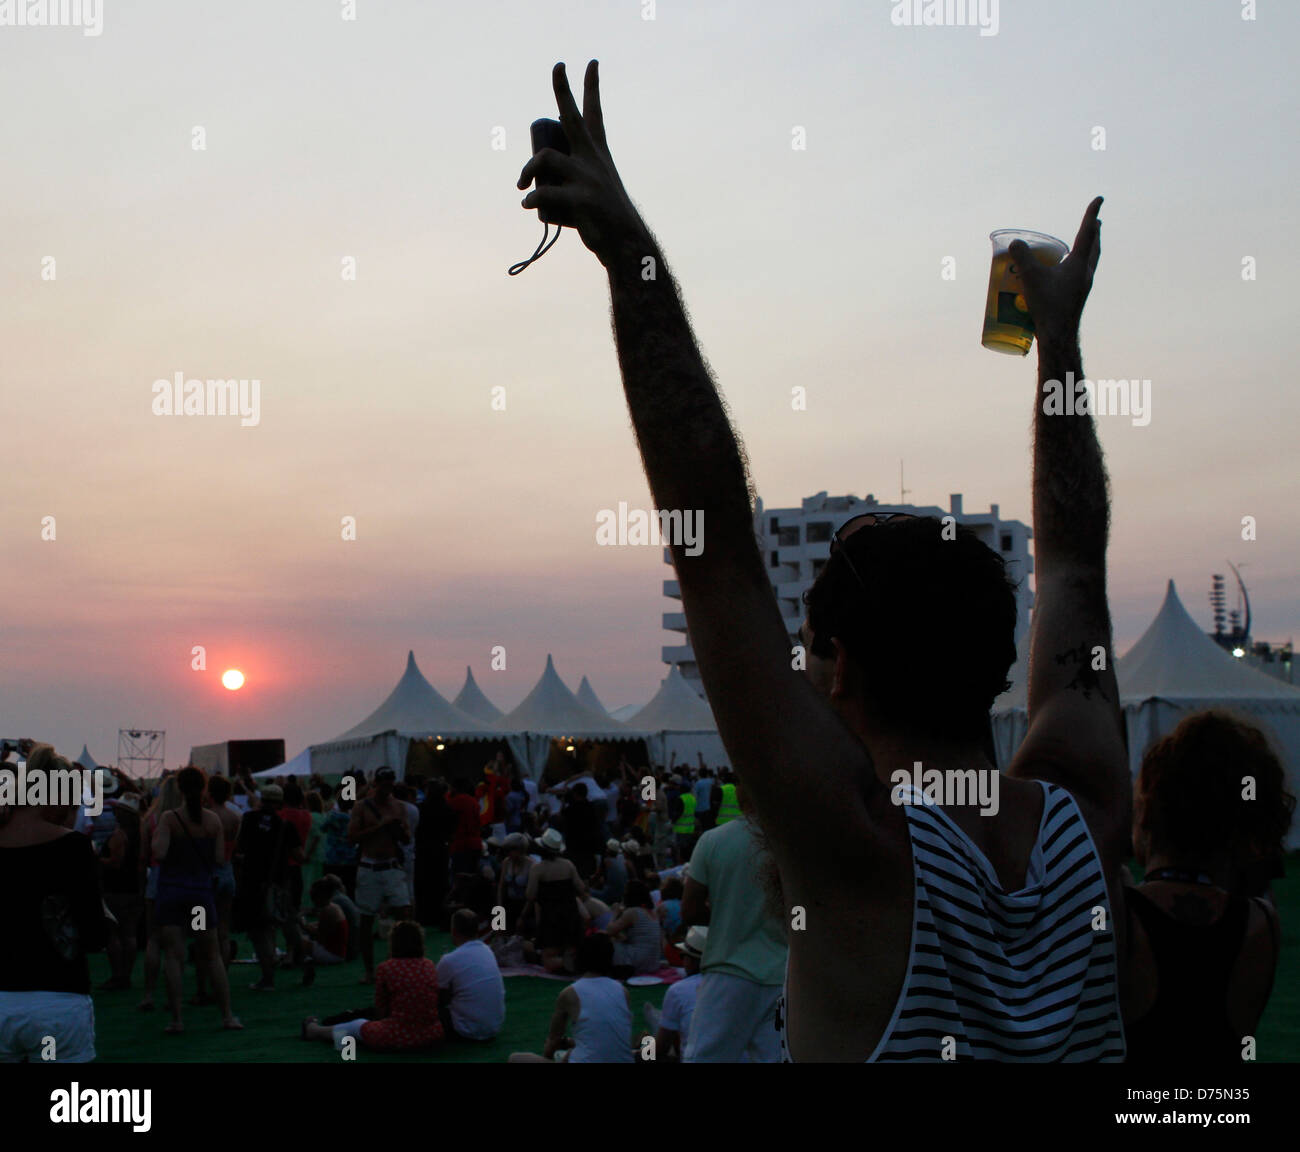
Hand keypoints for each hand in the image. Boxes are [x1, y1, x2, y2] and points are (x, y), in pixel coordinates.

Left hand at [517, 61, 646, 264]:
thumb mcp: (591, 190)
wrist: (624, 243)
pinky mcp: (581, 199)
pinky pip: (545, 192)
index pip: (594, 113)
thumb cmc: (602, 218)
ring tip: (521, 185)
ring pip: (546, 157)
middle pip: (573, 116)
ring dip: (527, 169)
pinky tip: (527, 204)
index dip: (591, 87)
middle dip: (564, 88)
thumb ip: (570, 179)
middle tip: (558, 66)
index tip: (591, 62)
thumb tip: (539, 175)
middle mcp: (593, 159)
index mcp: (598, 153)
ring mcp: (588, 177)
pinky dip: (531, 198)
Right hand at [1009, 196, 1101, 348]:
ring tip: (1086, 243)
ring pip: (1091, 261)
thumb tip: (1016, 242)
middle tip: (1096, 222)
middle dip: (1095, 233)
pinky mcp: (1078, 297)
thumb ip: (1022, 257)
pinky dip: (1080, 266)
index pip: (1087, 232)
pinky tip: (1068, 272)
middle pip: (1095, 247)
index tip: (1100, 198)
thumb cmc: (1047, 306)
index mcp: (1079, 264)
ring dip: (1090, 249)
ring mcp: (1083, 286)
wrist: (1058, 335)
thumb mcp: (1030, 278)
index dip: (1092, 214)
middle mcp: (1086, 273)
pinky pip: (1082, 275)